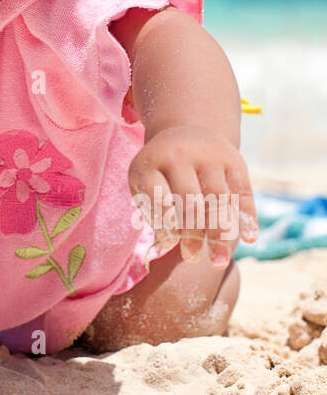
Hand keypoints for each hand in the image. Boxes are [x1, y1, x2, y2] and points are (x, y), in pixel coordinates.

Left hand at [128, 124, 258, 265]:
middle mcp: (180, 155)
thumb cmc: (161, 170)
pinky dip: (247, 217)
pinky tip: (249, 239)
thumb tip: (168, 244)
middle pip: (190, 202)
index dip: (165, 223)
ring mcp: (209, 156)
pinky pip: (242, 192)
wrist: (185, 131)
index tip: (170, 243)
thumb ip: (153, 211)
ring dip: (220, 234)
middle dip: (193, 235)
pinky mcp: (234, 160)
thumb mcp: (146, 183)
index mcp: (152, 162)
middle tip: (191, 259)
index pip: (159, 197)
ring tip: (218, 262)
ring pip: (218, 199)